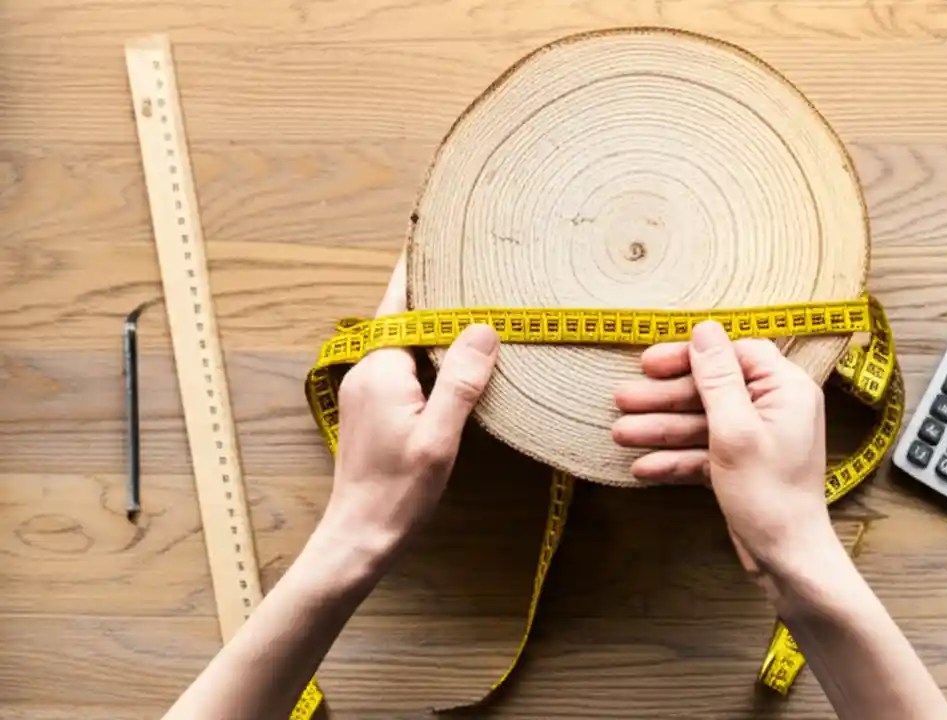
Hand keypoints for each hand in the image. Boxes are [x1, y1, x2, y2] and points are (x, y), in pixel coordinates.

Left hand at [322, 254, 500, 564]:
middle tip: (472, 269)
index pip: (401, 304)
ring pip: (405, 344)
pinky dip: (430, 355)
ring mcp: (366, 391)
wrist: (359, 535)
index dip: (420, 271)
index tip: (436, 237)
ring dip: (435, 328)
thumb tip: (483, 329)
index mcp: (381, 369)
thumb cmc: (398, 491)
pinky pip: (403, 367)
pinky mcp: (372, 409)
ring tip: (473, 307)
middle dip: (436, 296)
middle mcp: (367, 372)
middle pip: (404, 319)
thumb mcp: (440, 436)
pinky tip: (457, 362)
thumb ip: (460, 380)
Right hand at [612, 321, 835, 577]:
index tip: (650, 363)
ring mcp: (757, 439)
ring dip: (661, 428)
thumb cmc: (768, 495)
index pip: (735, 354)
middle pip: (712, 389)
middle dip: (665, 397)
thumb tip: (704, 329)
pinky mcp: (742, 467)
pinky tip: (642, 467)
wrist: (787, 561)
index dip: (691, 355)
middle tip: (621, 398)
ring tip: (619, 433)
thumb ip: (717, 378)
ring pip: (702, 422)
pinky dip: (676, 459)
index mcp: (786, 390)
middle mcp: (775, 408)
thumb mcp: (735, 431)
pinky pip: (705, 452)